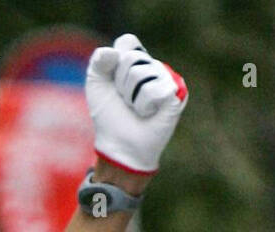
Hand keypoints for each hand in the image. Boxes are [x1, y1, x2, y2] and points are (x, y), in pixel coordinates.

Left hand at [86, 33, 186, 178]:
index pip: (127, 42)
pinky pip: (153, 89)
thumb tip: (110, 52)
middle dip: (120, 84)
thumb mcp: (97, 86)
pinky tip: (149, 112)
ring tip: (136, 108)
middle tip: (125, 100)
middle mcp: (154, 65)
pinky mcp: (177, 92)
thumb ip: (98, 63)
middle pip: (130, 58)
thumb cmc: (109, 117)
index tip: (112, 83)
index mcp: (137, 59)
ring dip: (130, 97)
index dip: (113, 63)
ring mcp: (167, 77)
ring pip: (140, 74)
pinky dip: (143, 105)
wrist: (119, 145)